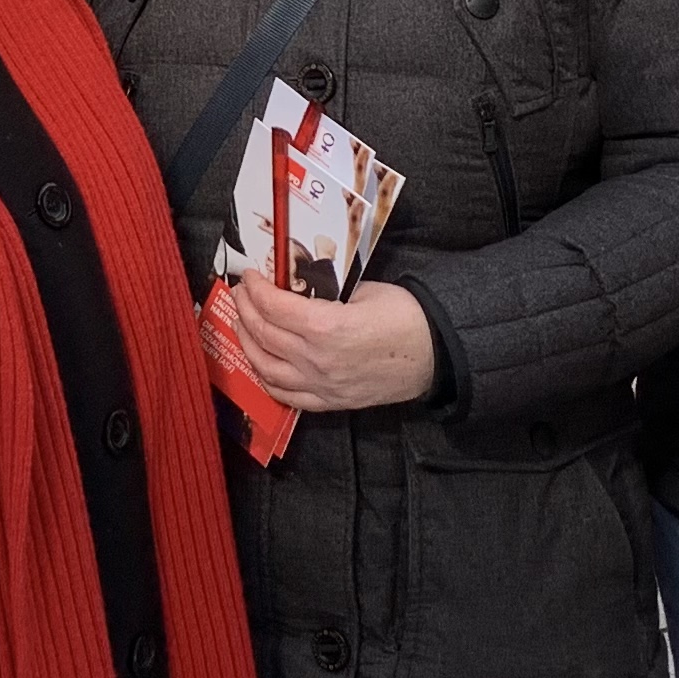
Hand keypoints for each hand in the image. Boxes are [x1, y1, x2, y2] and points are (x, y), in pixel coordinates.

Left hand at [218, 278, 438, 413]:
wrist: (437, 355)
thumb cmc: (406, 317)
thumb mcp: (364, 291)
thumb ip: (326, 292)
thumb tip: (298, 288)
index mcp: (326, 327)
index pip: (273, 306)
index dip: (255, 288)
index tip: (249, 276)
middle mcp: (316, 360)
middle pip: (264, 333)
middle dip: (246, 309)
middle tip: (242, 293)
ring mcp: (321, 385)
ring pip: (265, 367)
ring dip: (247, 342)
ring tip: (244, 323)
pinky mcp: (329, 402)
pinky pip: (285, 395)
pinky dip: (265, 377)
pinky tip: (260, 361)